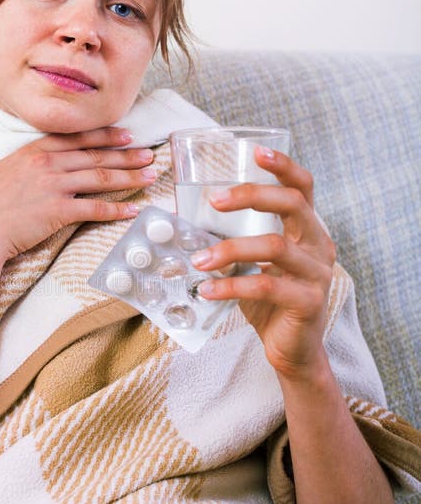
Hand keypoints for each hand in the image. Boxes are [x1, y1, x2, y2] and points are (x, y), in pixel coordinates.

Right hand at [0, 113, 156, 261]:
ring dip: (129, 176)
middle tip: (149, 154)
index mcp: (33, 152)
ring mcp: (55, 187)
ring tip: (150, 175)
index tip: (125, 135)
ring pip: (100, 177)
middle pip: (95, 156)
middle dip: (126, 154)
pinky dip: (117, 209)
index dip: (103, 136)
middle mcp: (47, 164)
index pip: (76, 138)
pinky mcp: (59, 211)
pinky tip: (133, 210)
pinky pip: (95, 208)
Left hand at [189, 146, 335, 378]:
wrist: (292, 351)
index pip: (302, 187)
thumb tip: (184, 224)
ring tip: (199, 260)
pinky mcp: (308, 302)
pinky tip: (208, 290)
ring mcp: (317, 273)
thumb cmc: (270, 303)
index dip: (283, 166)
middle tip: (214, 200)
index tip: (257, 152)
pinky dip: (232, 286)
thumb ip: (232, 242)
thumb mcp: (253, 265)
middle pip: (292, 204)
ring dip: (230, 249)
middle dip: (251, 195)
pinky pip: (266, 286)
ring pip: (274, 246)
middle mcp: (319, 245)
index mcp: (307, 230)